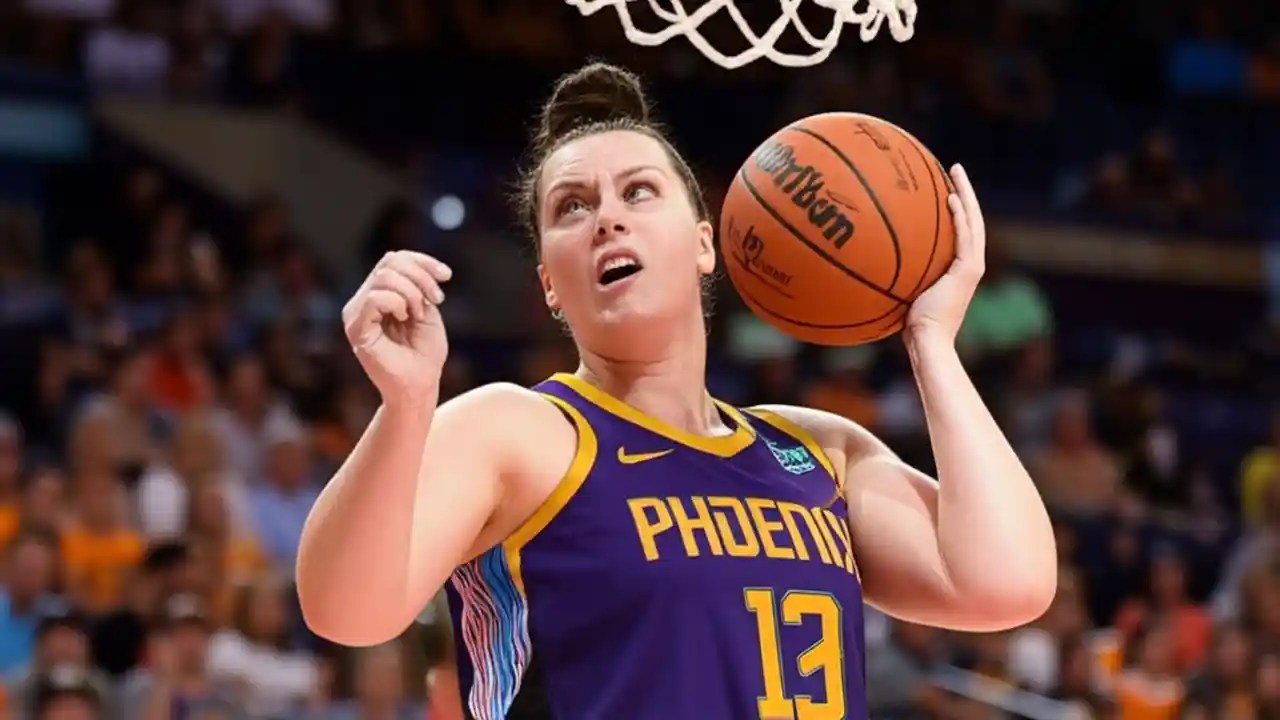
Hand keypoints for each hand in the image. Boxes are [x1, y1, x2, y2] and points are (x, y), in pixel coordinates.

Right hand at [343, 251, 452, 405]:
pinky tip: (407, 317)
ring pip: (384, 276)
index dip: (423, 262)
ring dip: (412, 292)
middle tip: (435, 300)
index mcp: (378, 294)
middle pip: (389, 262)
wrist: (420, 386)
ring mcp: (356, 314)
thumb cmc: (424, 353)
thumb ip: (417, 284)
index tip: (446, 276)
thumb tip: (413, 263)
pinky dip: (398, 302)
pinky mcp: (357, 329)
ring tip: (419, 314)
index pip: (394, 259)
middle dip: (421, 277)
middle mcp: (362, 301)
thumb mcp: (427, 309)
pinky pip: (375, 297)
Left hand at [904, 164, 985, 345]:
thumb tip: (867, 258)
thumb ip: (896, 272)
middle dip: (964, 191)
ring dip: (966, 194)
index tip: (944, 185)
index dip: (955, 206)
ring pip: (973, 222)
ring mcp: (971, 266)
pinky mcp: (969, 270)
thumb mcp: (902, 290)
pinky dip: (960, 217)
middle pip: (971, 219)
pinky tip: (950, 198)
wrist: (928, 341)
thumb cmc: (909, 324)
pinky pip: (965, 236)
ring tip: (956, 171)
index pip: (961, 228)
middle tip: (955, 168)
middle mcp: (969, 263)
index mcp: (957, 267)